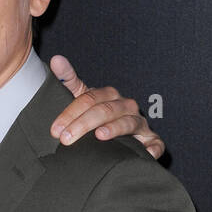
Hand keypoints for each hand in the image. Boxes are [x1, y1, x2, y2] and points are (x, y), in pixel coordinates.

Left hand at [49, 54, 164, 159]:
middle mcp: (126, 106)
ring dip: (114, 129)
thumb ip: (68, 79)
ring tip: (99, 135)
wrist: (117, 132)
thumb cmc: (96, 114)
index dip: (71, 113)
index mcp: (109, 95)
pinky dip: (152, 147)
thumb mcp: (81, 96)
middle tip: (66, 138)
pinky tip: (145, 152)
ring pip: (128, 123)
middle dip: (84, 124)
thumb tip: (56, 59)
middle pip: (106, 110)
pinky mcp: (151, 141)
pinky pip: (156, 143)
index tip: (55, 129)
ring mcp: (139, 123)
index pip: (89, 99)